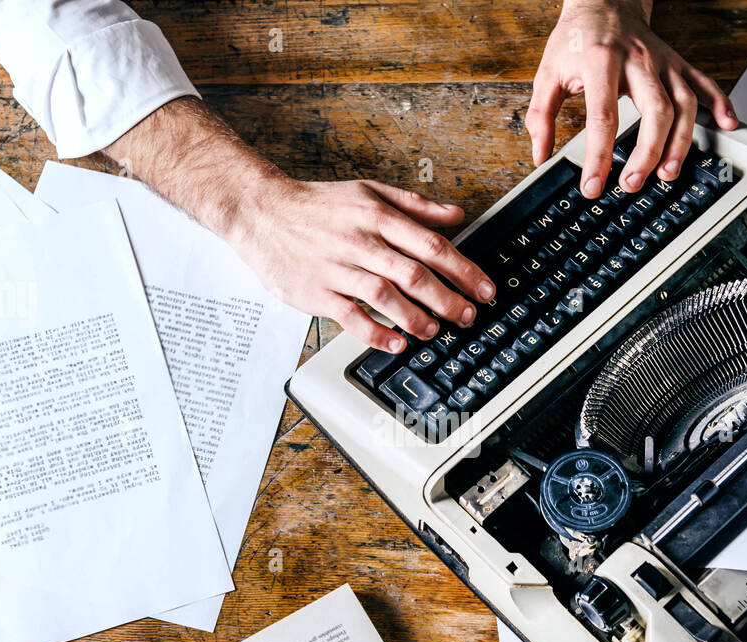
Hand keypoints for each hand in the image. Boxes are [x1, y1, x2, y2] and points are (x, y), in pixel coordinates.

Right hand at [227, 173, 495, 352]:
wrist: (262, 212)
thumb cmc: (319, 205)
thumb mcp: (369, 192)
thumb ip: (415, 204)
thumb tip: (456, 215)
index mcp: (377, 216)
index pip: (430, 245)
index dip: (463, 269)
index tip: (484, 289)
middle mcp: (360, 242)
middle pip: (414, 274)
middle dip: (447, 299)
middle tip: (467, 316)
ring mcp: (337, 269)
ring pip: (384, 297)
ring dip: (415, 318)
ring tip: (434, 331)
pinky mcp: (316, 292)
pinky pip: (350, 317)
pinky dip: (375, 333)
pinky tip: (396, 344)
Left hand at [525, 0, 738, 197]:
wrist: (603, 0)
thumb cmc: (575, 40)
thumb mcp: (547, 73)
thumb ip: (540, 115)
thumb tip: (540, 155)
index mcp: (601, 63)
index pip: (604, 117)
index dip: (600, 157)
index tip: (594, 186)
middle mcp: (638, 61)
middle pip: (655, 111)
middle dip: (647, 154)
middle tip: (633, 185)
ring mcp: (662, 62)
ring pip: (684, 103)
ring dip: (682, 142)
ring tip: (668, 173)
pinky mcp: (677, 62)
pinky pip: (704, 82)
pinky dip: (721, 103)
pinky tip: (728, 125)